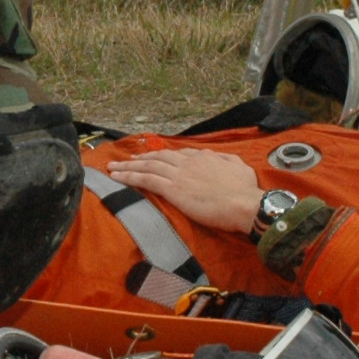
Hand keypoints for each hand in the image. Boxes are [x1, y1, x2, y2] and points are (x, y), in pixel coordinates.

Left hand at [106, 148, 263, 233]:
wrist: (244, 204)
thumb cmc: (245, 191)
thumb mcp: (240, 167)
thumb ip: (226, 161)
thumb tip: (219, 158)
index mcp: (203, 157)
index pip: (178, 154)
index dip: (162, 156)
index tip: (152, 158)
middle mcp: (188, 163)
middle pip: (158, 157)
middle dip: (139, 158)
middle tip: (125, 160)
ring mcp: (179, 175)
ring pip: (147, 166)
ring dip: (128, 166)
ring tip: (114, 167)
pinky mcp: (173, 189)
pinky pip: (146, 180)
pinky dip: (129, 177)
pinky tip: (118, 177)